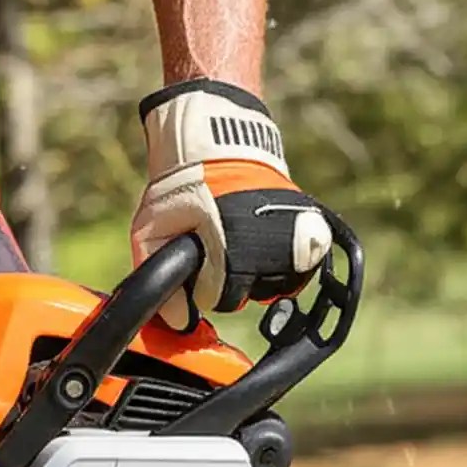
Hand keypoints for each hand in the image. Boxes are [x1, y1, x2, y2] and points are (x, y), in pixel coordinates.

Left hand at [130, 79, 333, 331]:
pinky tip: (263, 248)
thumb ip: (155, 272)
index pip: (217, 296)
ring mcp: (294, 238)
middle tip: (217, 247)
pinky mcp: (314, 233)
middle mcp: (266, 244)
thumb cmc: (183, 186)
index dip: (201, 284)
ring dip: (255, 276)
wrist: (222, 145)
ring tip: (239, 242)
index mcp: (229, 244)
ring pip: (273, 288)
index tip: (198, 258)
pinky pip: (300, 275)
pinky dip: (283, 269)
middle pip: (245, 295)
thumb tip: (178, 321)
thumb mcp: (152, 226)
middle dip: (228, 282)